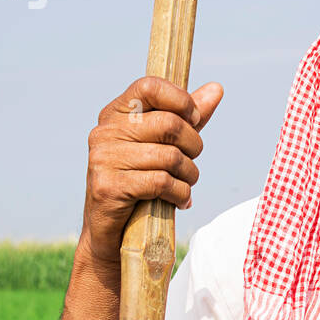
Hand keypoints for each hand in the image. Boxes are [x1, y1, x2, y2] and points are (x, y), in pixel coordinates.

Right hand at [79, 76, 223, 270]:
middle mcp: (104, 132)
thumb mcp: (164, 145)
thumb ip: (187, 118)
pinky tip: (180, 200)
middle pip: (169, 124)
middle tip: (193, 161)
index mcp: (116, 113)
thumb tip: (216, 88)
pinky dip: (180, 193)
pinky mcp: (108, 187)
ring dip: (190, 174)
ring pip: (169, 156)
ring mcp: (103, 159)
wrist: (112, 234)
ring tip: (187, 183)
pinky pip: (161, 182)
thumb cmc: (142, 183)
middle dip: (193, 146)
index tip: (193, 119)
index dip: (181, 100)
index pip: (149, 85)